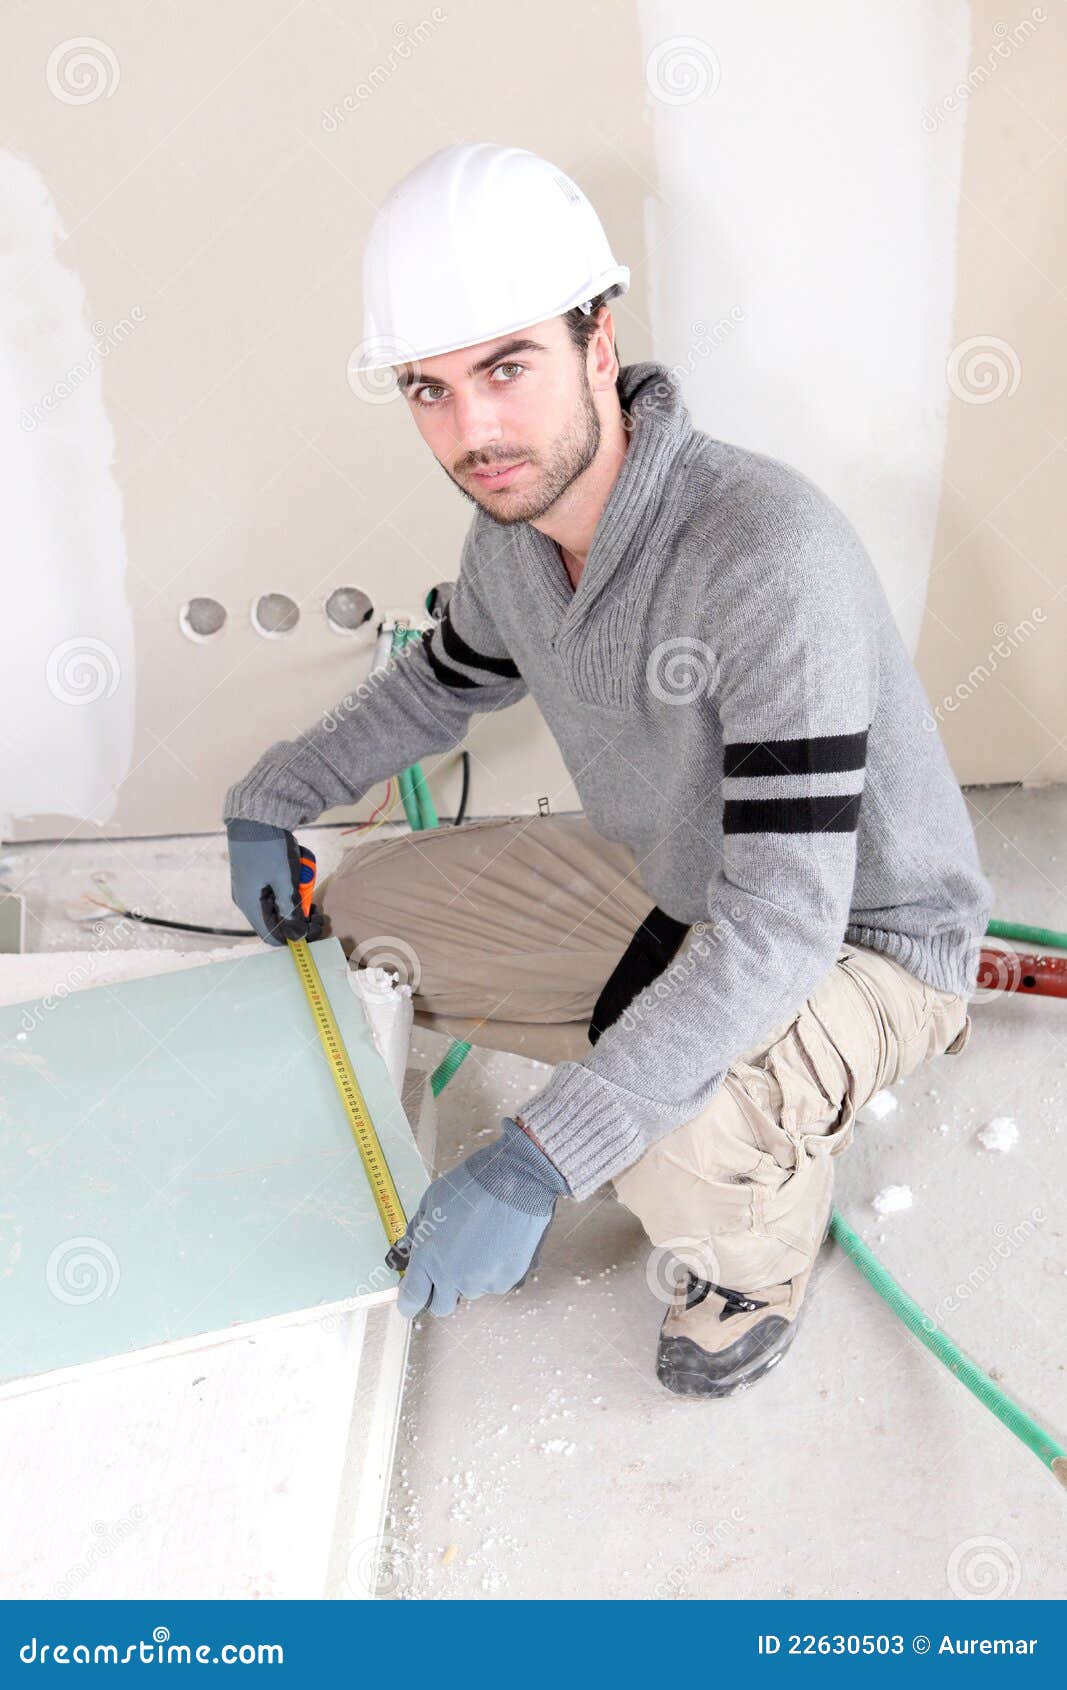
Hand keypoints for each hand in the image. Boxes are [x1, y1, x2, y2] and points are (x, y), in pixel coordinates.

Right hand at [225, 818, 324, 946]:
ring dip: (297, 895)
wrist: (257, 813)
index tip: (314, 928)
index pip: (271, 937)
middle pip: (277, 921)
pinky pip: (277, 888)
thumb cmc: (269, 846)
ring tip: (305, 877)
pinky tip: (297, 868)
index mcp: (250, 905)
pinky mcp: (257, 875)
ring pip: (279, 904)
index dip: (295, 938)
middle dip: (300, 914)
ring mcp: (251, 887)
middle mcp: (247, 900)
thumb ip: (291, 910)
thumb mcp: (285, 880)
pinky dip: (290, 883)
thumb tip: (298, 936)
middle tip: (317, 906)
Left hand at [390, 1117, 569, 1317]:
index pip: (410, 1300)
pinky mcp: (505, 1280)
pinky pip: (493, 1283)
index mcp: (428, 1257)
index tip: (412, 1297)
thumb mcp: (432, 1201)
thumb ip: (417, 1231)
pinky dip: (492, 1270)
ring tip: (480, 1243)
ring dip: (469, 1277)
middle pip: (440, 1307)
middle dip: (440, 1293)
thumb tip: (407, 1249)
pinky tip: (497, 1244)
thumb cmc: (471, 1186)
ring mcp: (480, 1282)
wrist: (514, 1183)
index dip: (409, 1302)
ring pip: (469, 1292)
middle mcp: (451, 1276)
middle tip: (448, 1268)